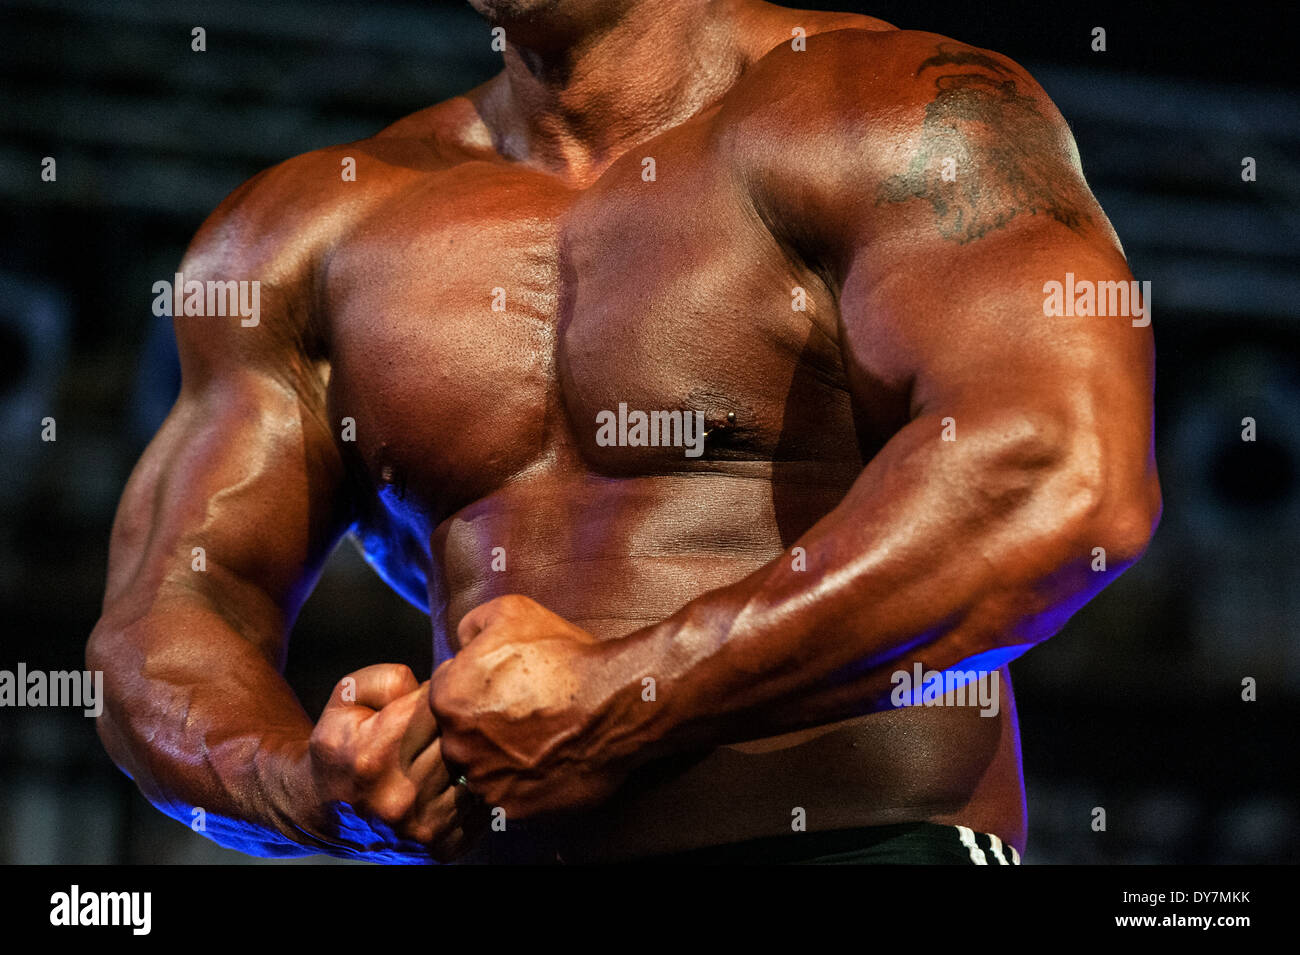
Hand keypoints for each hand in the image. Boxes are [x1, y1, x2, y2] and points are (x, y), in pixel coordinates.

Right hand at [305, 663, 487, 861]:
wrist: (326, 807)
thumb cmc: (342, 743)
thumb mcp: (347, 698)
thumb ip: (389, 679)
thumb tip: (436, 684)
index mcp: (376, 754)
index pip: (439, 707)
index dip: (442, 694)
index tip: (437, 695)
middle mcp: (400, 796)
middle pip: (461, 740)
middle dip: (457, 724)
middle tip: (447, 721)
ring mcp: (423, 827)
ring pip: (476, 771)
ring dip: (469, 756)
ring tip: (448, 749)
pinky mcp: (442, 846)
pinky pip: (481, 803)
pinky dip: (472, 787)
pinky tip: (453, 779)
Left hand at [430, 595, 637, 818]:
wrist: (614, 702)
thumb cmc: (564, 656)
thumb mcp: (512, 612)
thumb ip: (473, 623)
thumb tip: (463, 639)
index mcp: (448, 699)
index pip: (447, 692)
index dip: (476, 684)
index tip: (503, 684)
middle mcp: (458, 745)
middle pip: (460, 733)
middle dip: (483, 723)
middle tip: (521, 711)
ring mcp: (485, 781)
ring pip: (482, 767)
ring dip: (500, 756)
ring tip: (537, 737)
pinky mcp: (513, 808)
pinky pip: (508, 795)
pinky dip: (523, 783)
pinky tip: (547, 760)